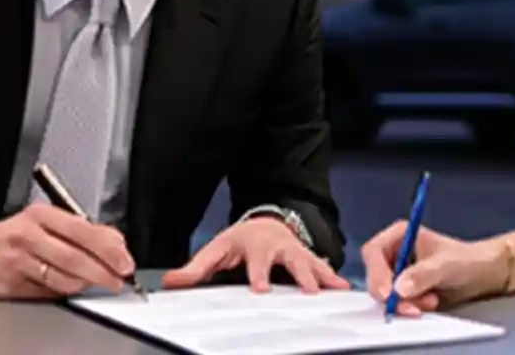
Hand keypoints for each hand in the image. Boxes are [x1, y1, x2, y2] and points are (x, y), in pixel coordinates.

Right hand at [0, 204, 134, 299]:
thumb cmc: (15, 236)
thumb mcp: (47, 222)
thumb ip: (82, 230)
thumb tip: (116, 243)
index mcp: (41, 215)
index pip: (83, 231)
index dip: (108, 249)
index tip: (124, 261)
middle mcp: (29, 235)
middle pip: (75, 257)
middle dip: (103, 272)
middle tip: (118, 280)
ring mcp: (19, 261)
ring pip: (64, 278)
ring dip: (86, 284)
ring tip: (96, 282)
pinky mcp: (13, 283)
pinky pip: (49, 292)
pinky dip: (66, 291)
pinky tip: (71, 286)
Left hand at [162, 217, 349, 292]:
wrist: (266, 223)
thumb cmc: (241, 240)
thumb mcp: (217, 249)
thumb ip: (195, 268)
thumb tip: (171, 282)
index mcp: (257, 246)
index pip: (258, 262)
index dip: (260, 274)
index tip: (262, 289)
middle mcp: (280, 247)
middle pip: (292, 260)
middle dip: (301, 275)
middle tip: (308, 291)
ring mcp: (297, 252)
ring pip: (312, 262)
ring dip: (323, 275)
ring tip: (334, 288)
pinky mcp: (308, 258)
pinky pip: (322, 267)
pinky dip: (333, 276)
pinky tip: (343, 288)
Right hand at [361, 220, 508, 316]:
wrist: (485, 274)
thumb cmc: (468, 259)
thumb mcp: (445, 265)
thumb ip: (422, 274)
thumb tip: (399, 288)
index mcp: (400, 235)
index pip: (374, 252)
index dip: (376, 273)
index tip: (387, 293)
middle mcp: (396, 253)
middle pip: (377, 276)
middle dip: (392, 294)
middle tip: (410, 306)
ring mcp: (400, 273)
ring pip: (387, 293)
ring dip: (405, 302)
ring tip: (430, 300)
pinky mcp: (407, 290)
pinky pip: (398, 303)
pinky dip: (410, 307)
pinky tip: (430, 303)